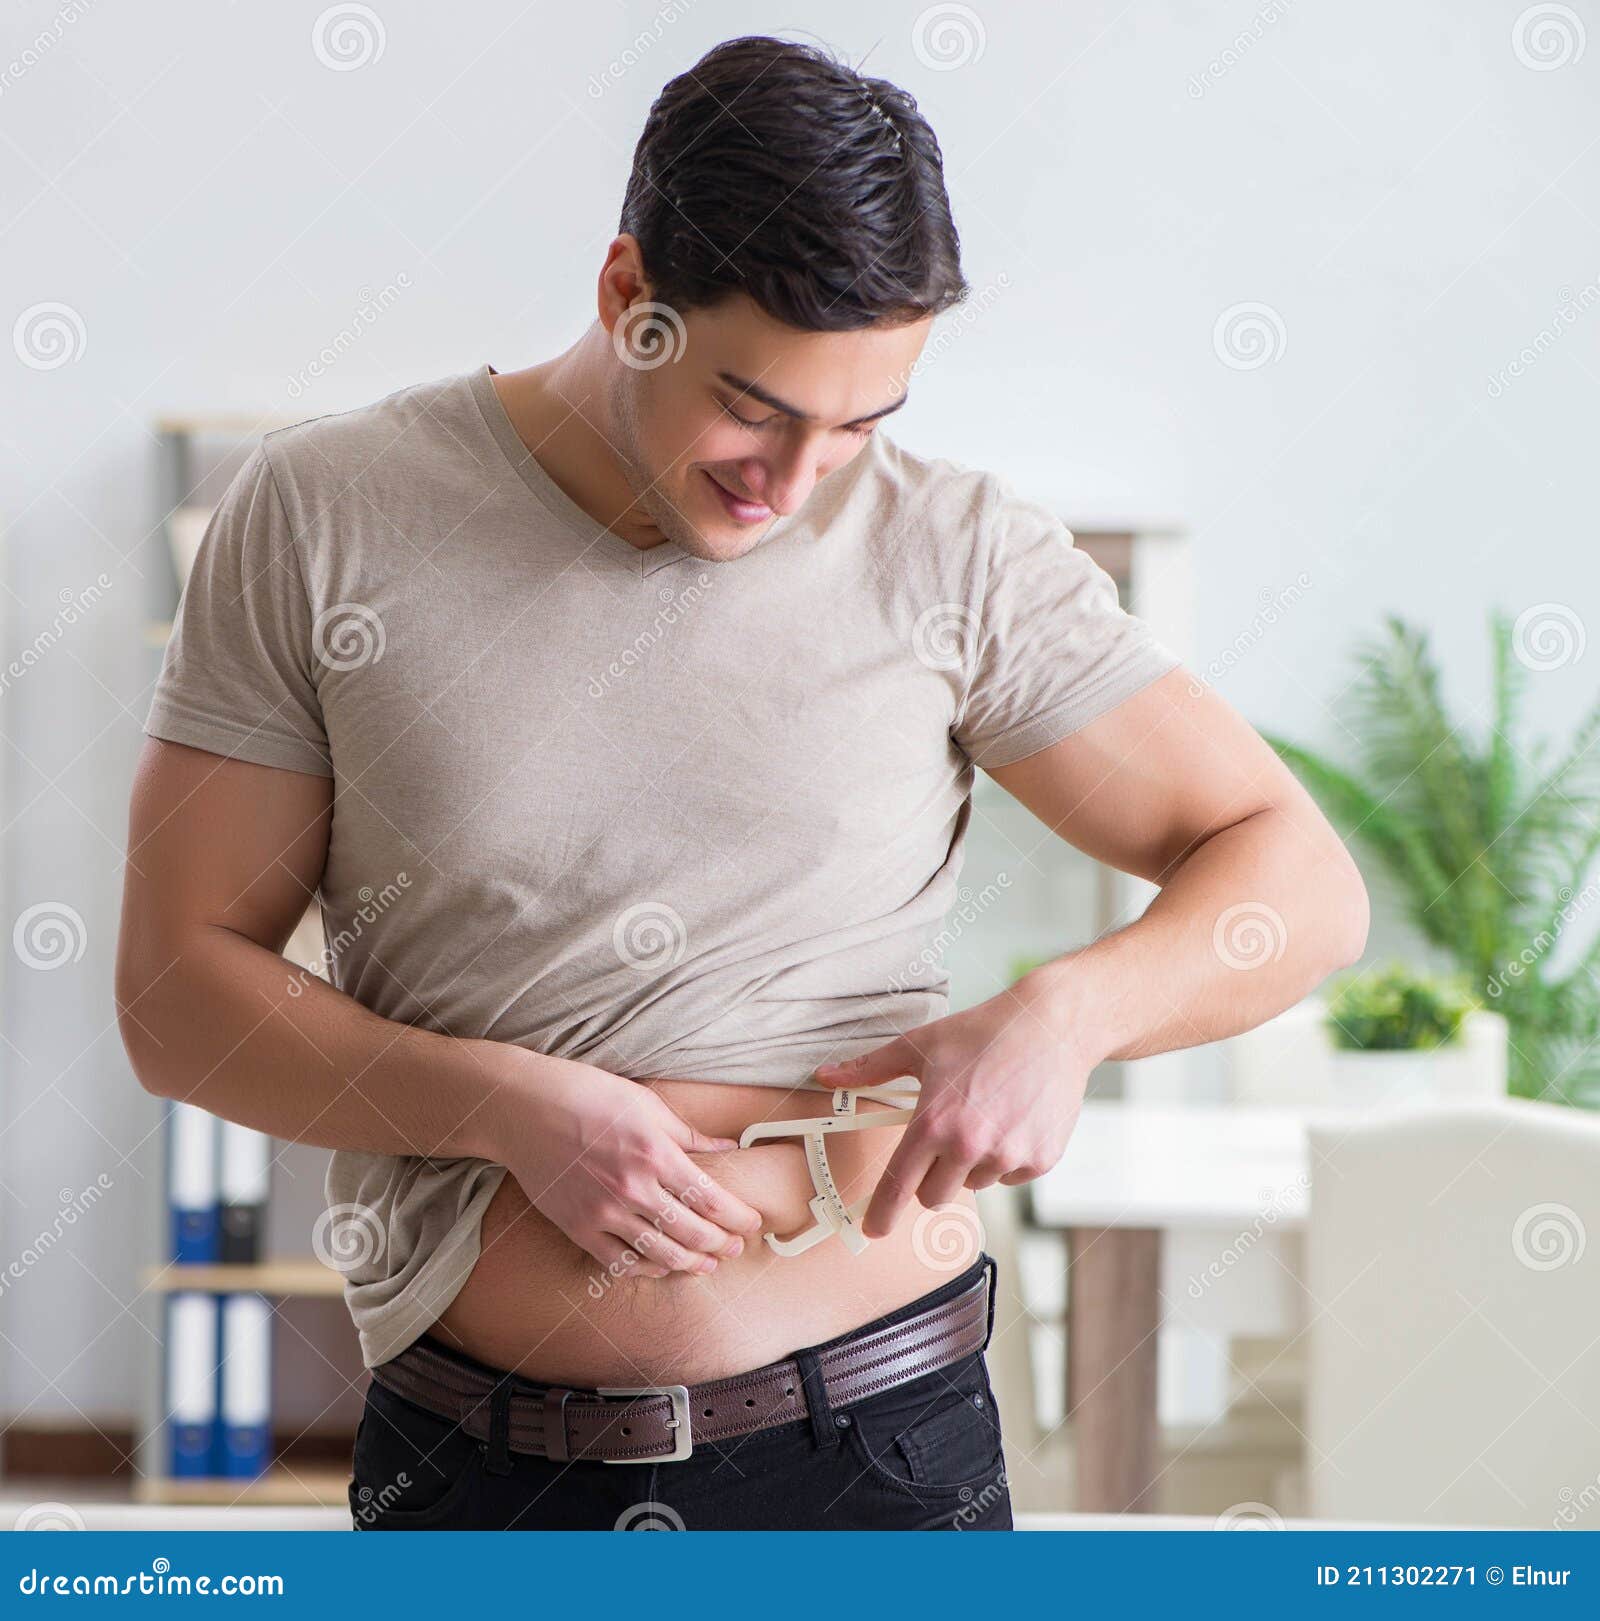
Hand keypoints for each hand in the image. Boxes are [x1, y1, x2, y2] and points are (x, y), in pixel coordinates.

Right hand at [489, 1050, 764, 1277]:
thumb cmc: (588, 1095)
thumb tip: (727, 1148)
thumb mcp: (647, 1105)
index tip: (751, 1223)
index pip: (710, 1199)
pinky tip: (662, 1266)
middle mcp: (632, 1187)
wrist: (525, 1108)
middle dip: (721, 1244)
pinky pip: (619, 1262)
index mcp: (655, 1153)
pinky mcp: (578, 1227)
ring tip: (707, 1264)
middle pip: (691, 1232)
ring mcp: (603, 1211)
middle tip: (735, 1247)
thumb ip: (690, 1134)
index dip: (737, 1217)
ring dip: (690, 1263)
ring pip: (659, 1253)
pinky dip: (646, 1268)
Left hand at [814, 973, 1092, 1238]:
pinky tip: (1013, 1119)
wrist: (1051, 1026)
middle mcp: (969, 1146)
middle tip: (942, 1139)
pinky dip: (1006, 1158)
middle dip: (931, 1176)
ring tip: (985, 1116)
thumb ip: (870, 1068)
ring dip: (971, 1164)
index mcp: (933, 1122)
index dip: (881, 1213)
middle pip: (934, 1196)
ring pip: (974, 1184)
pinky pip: (1009, 1177)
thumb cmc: (983, 1032)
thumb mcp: (921, 1045)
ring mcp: (1008, 1156)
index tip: (873, 1229)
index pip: (898, 1186)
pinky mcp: (1040, 1160)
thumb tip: (826, 1075)